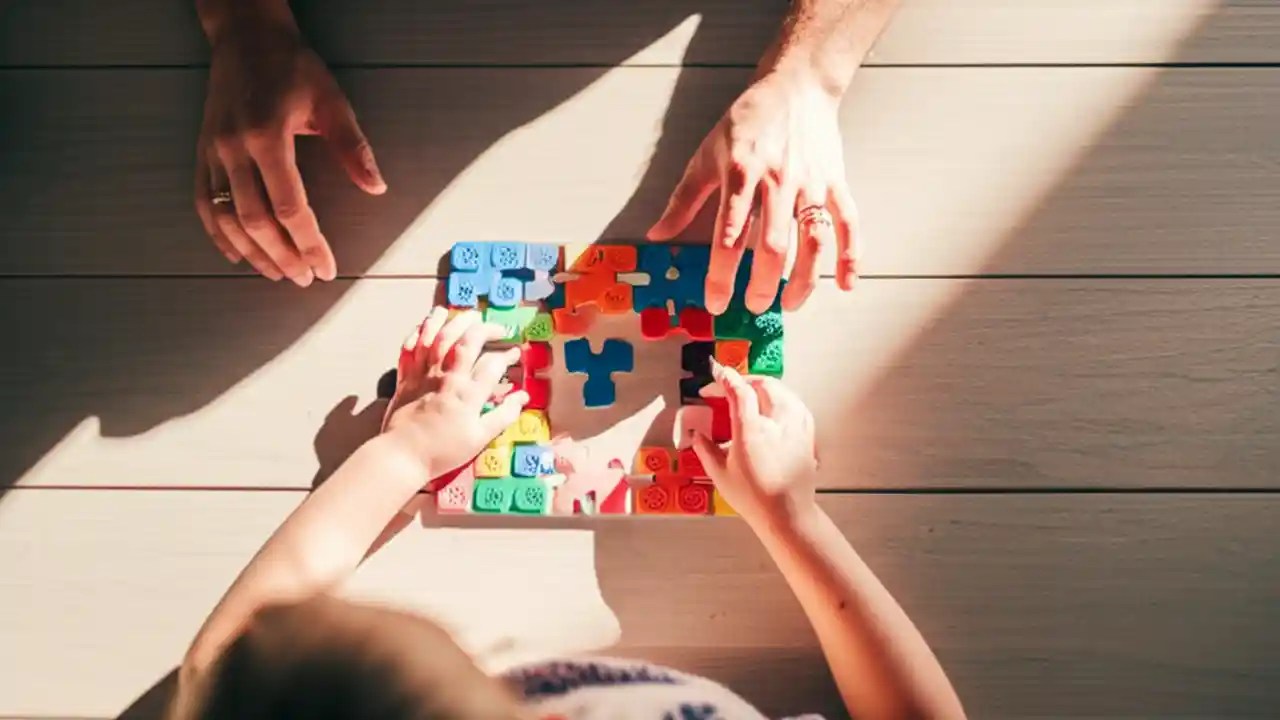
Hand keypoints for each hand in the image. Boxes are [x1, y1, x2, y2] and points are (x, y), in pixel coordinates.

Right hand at [194, 14, 385, 285]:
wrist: (245, 36)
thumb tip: (377, 187)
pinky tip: (236, 254)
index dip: (308, 243)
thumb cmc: (293, 67)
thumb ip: (353, 147)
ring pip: (225, 217)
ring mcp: (212, 151)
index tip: (325, 268)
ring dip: (252, 252)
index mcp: (267, 137)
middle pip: (255, 221)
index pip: (289, 207)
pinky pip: (203, 201)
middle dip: (282, 256)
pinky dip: (217, 233)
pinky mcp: (201, 151)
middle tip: (305, 280)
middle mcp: (233, 149)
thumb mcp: (331, 101)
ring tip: (277, 275)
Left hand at [381, 308, 527, 476]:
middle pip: (466, 340)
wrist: (401, 456)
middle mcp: (446, 377)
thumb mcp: (479, 438)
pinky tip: (426, 325)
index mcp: (467, 394)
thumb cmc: (443, 451)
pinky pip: (410, 347)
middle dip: (483, 328)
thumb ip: (503, 415)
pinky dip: (418, 333)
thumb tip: (522, 397)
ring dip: (450, 321)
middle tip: (496, 328)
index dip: (508, 355)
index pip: (493, 364)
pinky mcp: (404, 377)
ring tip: (463, 314)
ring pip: (436, 336)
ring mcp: (423, 374)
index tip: (515, 352)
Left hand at [648, 68, 858, 313]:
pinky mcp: (835, 183)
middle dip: (764, 286)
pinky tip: (846, 284)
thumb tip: (657, 234)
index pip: (728, 238)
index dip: (722, 276)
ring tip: (791, 304)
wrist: (795, 86)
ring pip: (813, 241)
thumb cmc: (747, 121)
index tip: (717, 303)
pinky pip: (848, 223)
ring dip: (805, 281)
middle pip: (773, 247)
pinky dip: (851, 256)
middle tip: (754, 307)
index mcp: (741, 176)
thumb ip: (683, 199)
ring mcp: (811, 184)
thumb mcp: (707, 155)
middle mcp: (778, 182)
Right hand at [692, 361, 819, 529]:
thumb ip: (705, 449)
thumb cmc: (754, 498)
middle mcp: (777, 424)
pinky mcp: (807, 432)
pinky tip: (772, 406)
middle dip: (743, 381)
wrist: (788, 514)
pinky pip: (794, 403)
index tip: (717, 373)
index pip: (739, 391)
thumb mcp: (720, 474)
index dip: (726, 379)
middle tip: (728, 387)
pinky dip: (779, 397)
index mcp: (752, 432)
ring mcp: (796, 426)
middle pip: (763, 384)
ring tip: (748, 393)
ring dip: (762, 386)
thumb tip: (696, 435)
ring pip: (781, 390)